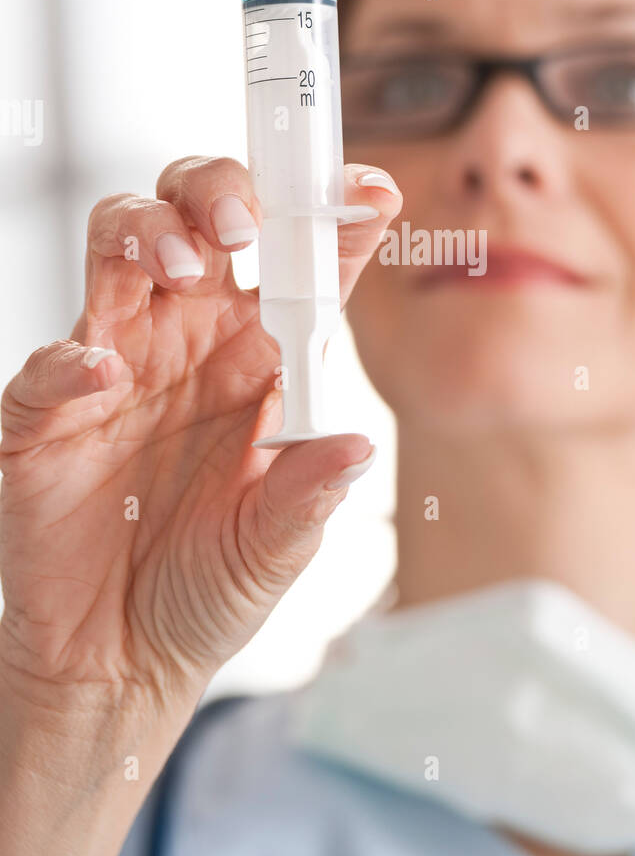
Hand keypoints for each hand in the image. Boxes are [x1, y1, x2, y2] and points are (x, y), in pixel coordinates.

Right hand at [0, 155, 400, 727]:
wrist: (119, 663)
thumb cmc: (205, 591)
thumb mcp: (275, 549)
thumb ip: (307, 492)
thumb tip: (356, 442)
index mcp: (257, 360)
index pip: (299, 269)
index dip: (330, 220)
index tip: (367, 192)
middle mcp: (188, 344)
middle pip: (198, 218)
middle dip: (220, 192)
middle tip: (244, 226)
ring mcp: (115, 368)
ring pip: (119, 246)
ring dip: (149, 233)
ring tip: (183, 266)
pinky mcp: (45, 417)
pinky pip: (48, 364)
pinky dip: (70, 358)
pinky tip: (101, 376)